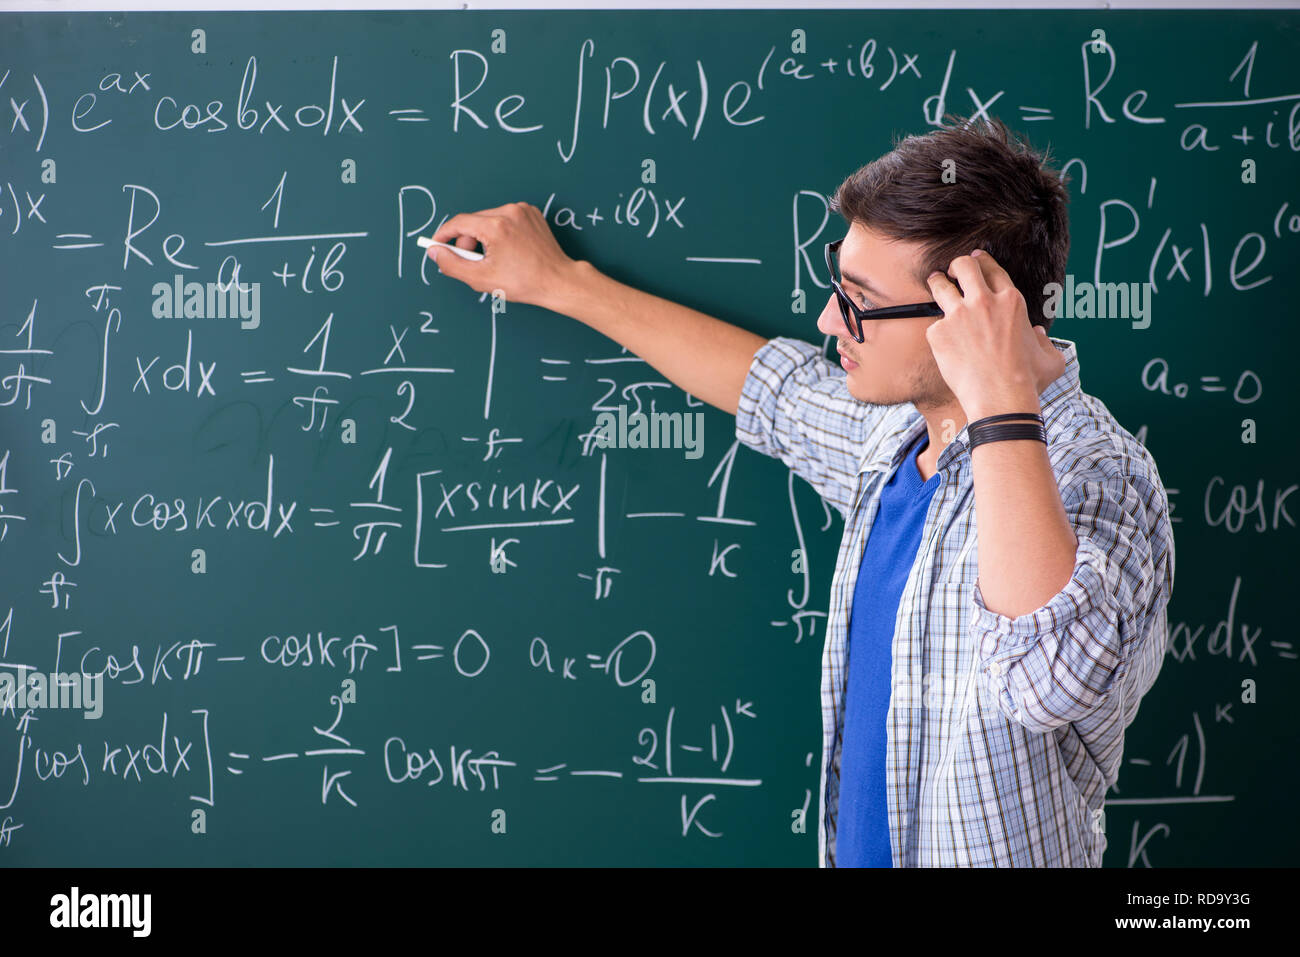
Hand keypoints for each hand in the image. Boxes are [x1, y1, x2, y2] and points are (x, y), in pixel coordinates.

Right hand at [427, 201, 577, 308]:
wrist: (558, 281)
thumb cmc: (525, 282)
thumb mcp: (481, 279)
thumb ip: (452, 264)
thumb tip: (435, 252)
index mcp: (496, 226)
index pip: (458, 223)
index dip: (443, 235)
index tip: (436, 245)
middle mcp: (509, 212)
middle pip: (473, 220)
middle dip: (466, 241)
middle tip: (470, 261)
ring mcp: (522, 210)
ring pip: (488, 219)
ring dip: (483, 236)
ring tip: (492, 257)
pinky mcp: (531, 212)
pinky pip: (504, 218)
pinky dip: (499, 231)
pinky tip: (508, 249)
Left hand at [923, 250, 1066, 419]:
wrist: (1000, 400)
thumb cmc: (1028, 382)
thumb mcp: (1051, 359)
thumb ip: (1046, 342)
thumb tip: (1038, 334)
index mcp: (1011, 301)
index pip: (992, 270)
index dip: (982, 261)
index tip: (975, 259)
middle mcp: (984, 302)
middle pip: (964, 266)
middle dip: (956, 265)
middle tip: (951, 272)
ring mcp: (958, 315)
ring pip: (940, 286)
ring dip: (937, 282)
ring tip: (935, 283)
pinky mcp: (938, 333)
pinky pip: (933, 326)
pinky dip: (937, 334)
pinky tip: (942, 343)